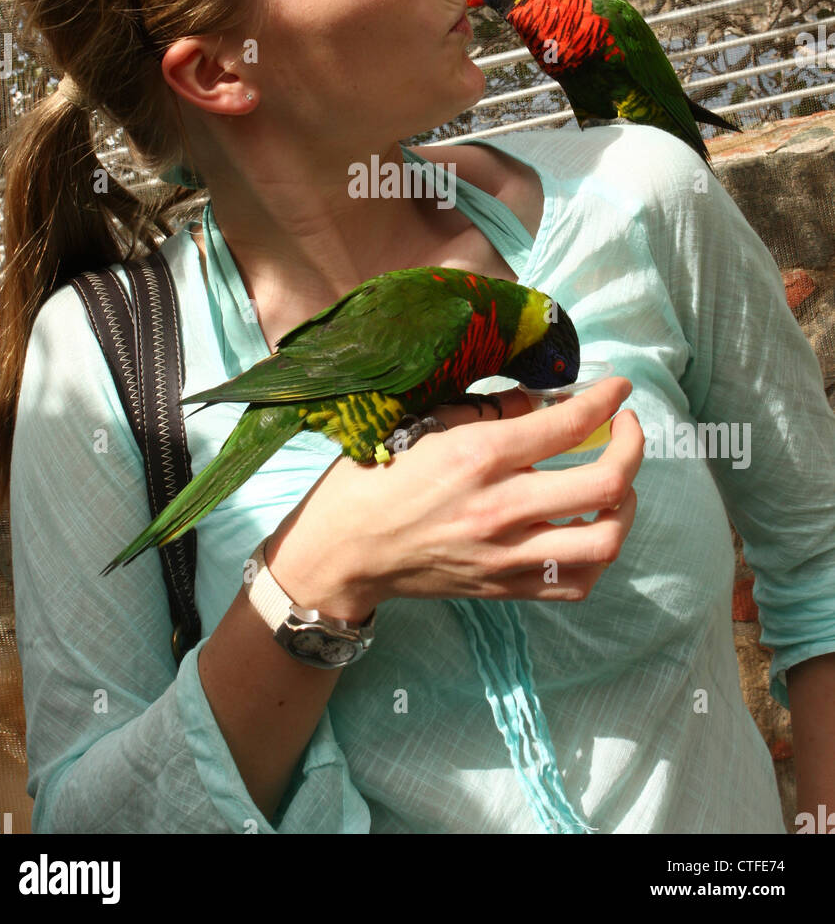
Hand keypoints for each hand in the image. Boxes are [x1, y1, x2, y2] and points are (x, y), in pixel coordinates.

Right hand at [263, 376, 642, 620]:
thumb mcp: (426, 422)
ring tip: (617, 484)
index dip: (607, 400)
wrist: (344, 550)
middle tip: (626, 429)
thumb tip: (543, 402)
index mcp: (478, 456)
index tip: (619, 389)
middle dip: (632, 447)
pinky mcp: (506, 588)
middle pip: (606, 484)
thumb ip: (490, 410)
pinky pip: (578, 582)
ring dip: (626, 506)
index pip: (568, 425)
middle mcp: (502, 508)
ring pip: (605, 539)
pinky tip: (589, 527)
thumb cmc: (375, 476)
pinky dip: (597, 553)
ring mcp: (508, 555)